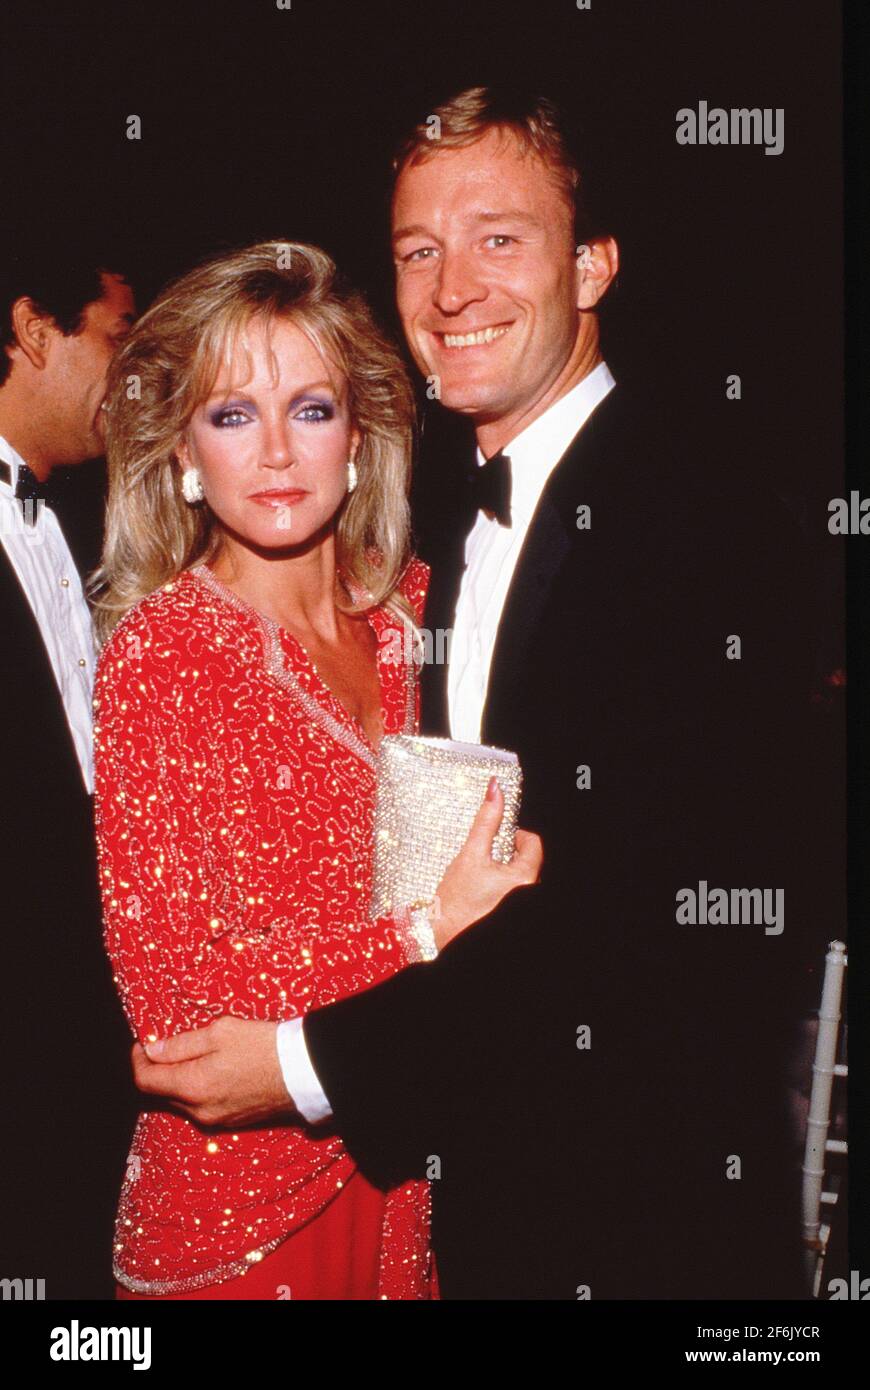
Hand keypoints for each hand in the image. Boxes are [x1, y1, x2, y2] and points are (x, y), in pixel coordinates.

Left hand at [131, 1017, 295, 1127]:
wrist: (303, 1071)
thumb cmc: (262, 1046)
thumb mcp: (219, 1032)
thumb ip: (181, 1044)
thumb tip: (152, 1050)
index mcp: (192, 1087)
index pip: (146, 1081)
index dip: (139, 1060)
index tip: (143, 1042)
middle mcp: (199, 1110)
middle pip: (161, 1093)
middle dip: (159, 1070)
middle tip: (168, 1044)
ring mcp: (216, 1119)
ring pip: (182, 1100)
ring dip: (179, 1080)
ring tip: (195, 1054)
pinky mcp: (231, 1120)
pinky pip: (201, 1106)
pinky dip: (198, 1088)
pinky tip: (215, 1069)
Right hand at [432, 778, 542, 949]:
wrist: (443, 939)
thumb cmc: (456, 904)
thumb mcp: (469, 855)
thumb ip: (485, 822)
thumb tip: (495, 791)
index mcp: (525, 877)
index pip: (533, 843)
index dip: (514, 835)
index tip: (498, 837)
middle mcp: (527, 892)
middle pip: (524, 860)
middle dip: (504, 855)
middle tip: (482, 859)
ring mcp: (517, 904)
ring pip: (515, 876)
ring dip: (498, 872)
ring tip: (476, 879)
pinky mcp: (507, 913)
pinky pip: (508, 891)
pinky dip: (495, 887)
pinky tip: (476, 894)